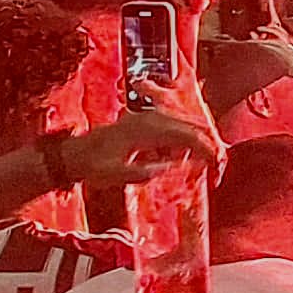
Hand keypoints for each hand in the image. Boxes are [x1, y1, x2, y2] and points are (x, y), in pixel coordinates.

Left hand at [69, 110, 216, 188]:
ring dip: (199, 145)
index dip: (209, 152)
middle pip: (196, 127)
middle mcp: (152, 118)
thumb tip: (175, 167)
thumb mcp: (117, 174)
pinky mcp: (148, 123)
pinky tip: (180, 160)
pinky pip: (178, 129)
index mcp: (148, 129)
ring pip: (189, 126)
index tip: (217, 170)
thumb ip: (147, 171)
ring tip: (203, 166)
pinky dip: (187, 143)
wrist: (74, 155)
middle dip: (211, 147)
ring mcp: (151, 118)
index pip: (191, 136)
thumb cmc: (93, 165)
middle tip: (218, 170)